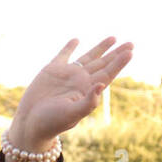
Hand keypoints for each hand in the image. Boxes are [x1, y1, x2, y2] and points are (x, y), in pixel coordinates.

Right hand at [7, 37, 132, 150]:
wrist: (30, 123)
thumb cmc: (52, 122)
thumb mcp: (72, 114)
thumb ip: (88, 102)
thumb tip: (102, 86)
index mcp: (87, 91)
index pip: (107, 74)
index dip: (119, 63)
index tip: (130, 52)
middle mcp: (80, 81)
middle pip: (103, 64)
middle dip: (116, 54)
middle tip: (131, 44)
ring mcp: (67, 75)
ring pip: (88, 57)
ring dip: (101, 48)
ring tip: (114, 38)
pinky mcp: (52, 70)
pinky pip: (63, 55)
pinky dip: (69, 47)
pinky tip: (76, 40)